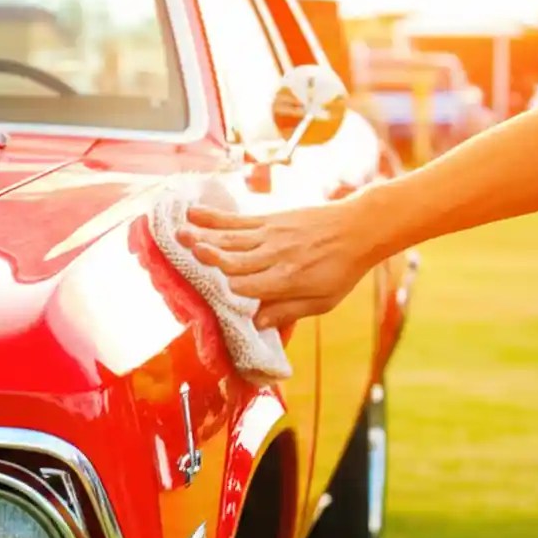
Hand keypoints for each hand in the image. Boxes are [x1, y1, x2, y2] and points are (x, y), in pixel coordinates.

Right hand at [178, 197, 380, 328]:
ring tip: (178, 233)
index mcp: (286, 280)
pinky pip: (237, 220)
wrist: (358, 228)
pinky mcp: (270, 219)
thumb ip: (288, 311)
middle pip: (233, 260)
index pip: (246, 288)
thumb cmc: (342, 270)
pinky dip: (215, 217)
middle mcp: (274, 256)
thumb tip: (256, 324)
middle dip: (206, 258)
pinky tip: (195, 213)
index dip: (226, 292)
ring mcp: (271, 235)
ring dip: (203, 235)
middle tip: (180, 252)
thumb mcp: (322, 301)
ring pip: (231, 238)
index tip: (206, 295)